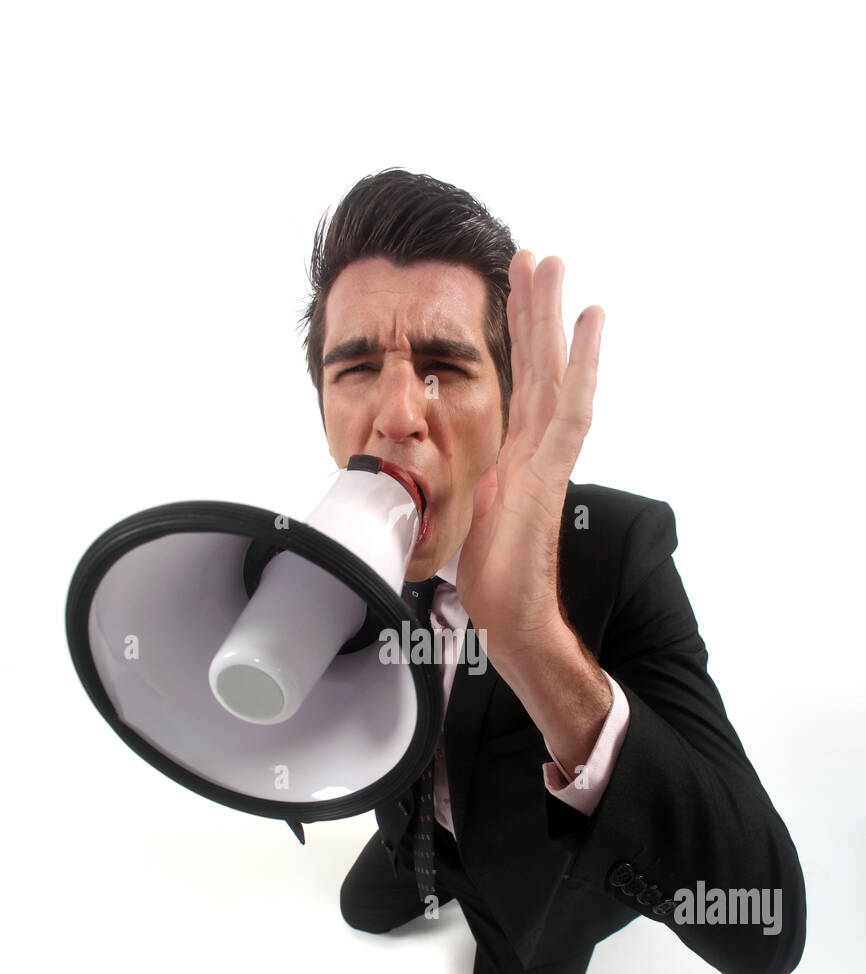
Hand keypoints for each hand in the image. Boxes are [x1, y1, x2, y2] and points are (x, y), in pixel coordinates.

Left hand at [456, 249, 603, 670]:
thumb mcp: (470, 507)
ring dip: (555, 318)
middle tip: (535, 255)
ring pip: (556, 372)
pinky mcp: (552, 474)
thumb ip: (471, 474)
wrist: (509, 615)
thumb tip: (447, 458)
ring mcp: (549, 456)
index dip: (515, 333)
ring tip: (557, 266)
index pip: (518, 379)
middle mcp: (537, 445)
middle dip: (535, 308)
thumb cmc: (492, 573)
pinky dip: (582, 364)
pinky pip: (570, 410)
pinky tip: (590, 322)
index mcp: (516, 451)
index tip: (511, 288)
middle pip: (539, 363)